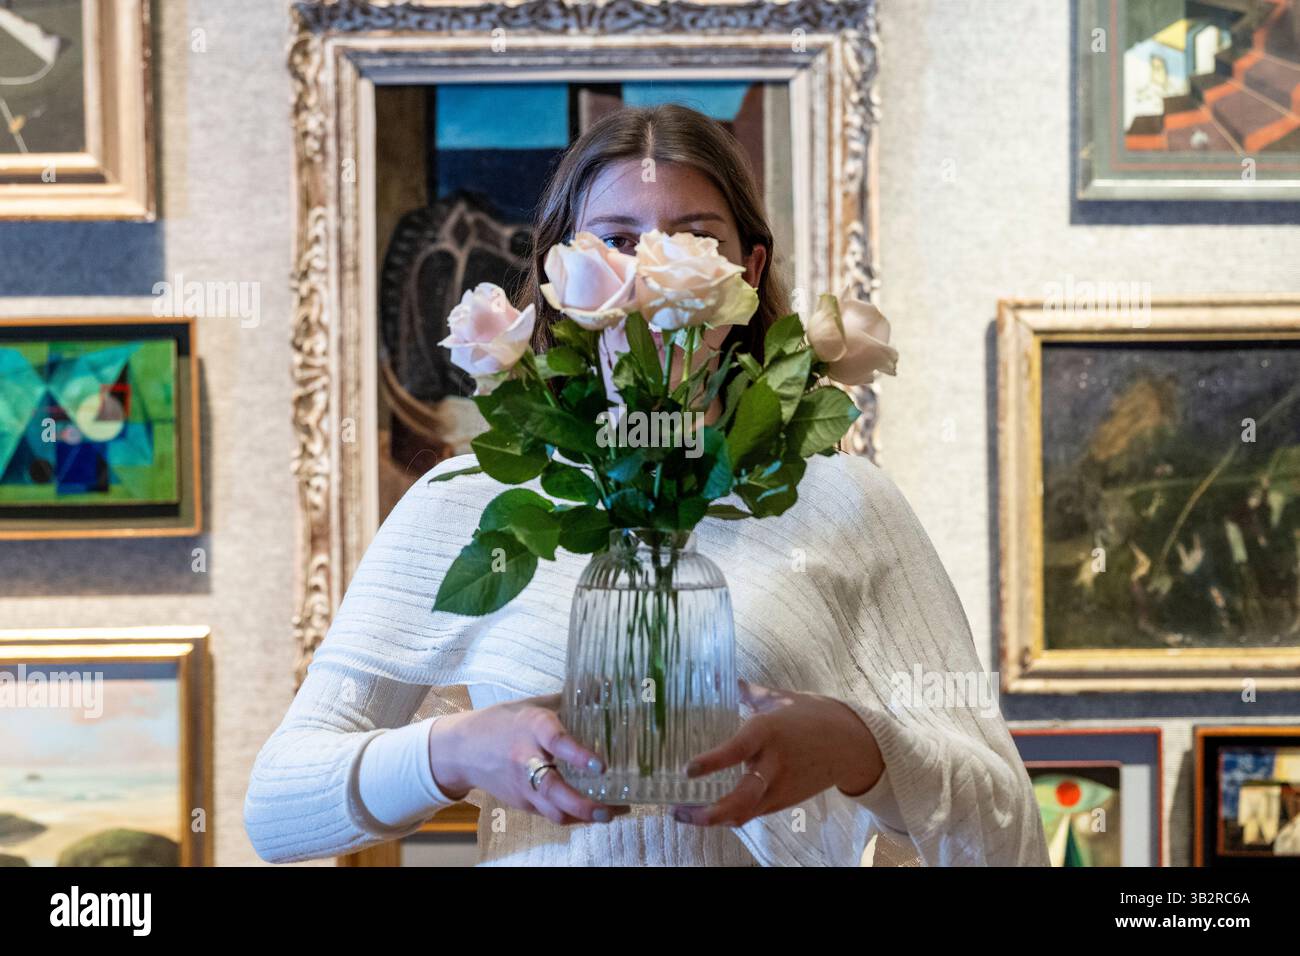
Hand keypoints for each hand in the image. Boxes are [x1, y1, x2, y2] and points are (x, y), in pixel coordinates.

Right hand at [430, 692, 631, 825]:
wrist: (462, 749)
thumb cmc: (504, 722)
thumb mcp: (533, 705)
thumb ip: (570, 700)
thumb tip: (607, 686)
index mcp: (532, 728)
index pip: (556, 742)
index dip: (578, 755)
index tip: (601, 765)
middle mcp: (526, 760)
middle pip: (553, 788)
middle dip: (583, 803)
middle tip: (610, 808)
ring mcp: (523, 786)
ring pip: (553, 811)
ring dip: (583, 816)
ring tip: (610, 813)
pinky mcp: (522, 802)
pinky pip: (550, 814)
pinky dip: (572, 816)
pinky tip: (592, 813)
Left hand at [670, 678, 883, 826]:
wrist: (849, 744)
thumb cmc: (810, 716)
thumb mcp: (779, 698)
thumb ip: (746, 691)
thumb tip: (715, 673)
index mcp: (770, 732)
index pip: (738, 749)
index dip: (712, 762)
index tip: (688, 769)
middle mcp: (774, 763)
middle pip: (743, 796)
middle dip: (711, 811)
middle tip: (680, 811)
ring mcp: (780, 786)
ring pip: (745, 811)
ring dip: (715, 818)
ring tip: (685, 815)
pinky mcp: (784, 801)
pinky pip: (754, 812)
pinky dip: (731, 815)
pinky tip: (709, 813)